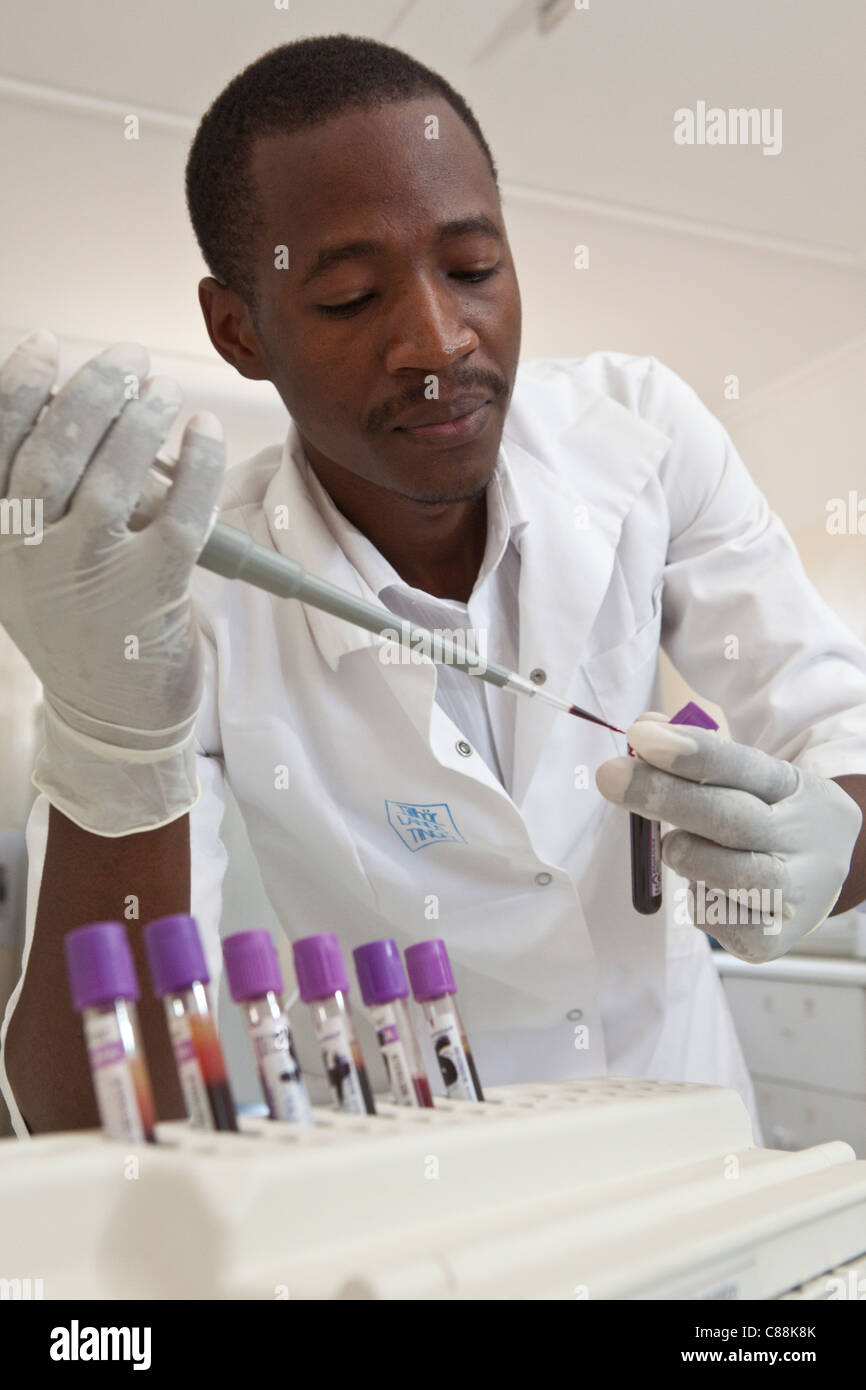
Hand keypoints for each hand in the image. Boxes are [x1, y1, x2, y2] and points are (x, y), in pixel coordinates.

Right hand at [0, 329, 224, 832]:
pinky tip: (203, 431)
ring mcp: (92, 576)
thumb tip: (64, 408)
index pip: (0, 445)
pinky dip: (196, 464)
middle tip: (128, 358)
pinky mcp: (152, 593)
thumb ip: (32, 500)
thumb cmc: (80, 625)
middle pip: (56, 451)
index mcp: (1, 540)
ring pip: (115, 479)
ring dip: (143, 419)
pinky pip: (180, 515)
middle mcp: (35, 556)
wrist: (112, 719)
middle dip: (94, 390)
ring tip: (163, 390)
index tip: (48, 346)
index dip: (21, 386)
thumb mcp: (30, 566)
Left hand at [595, 714, 862, 960]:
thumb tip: (645, 729)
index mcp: (793, 789)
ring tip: (674, 846)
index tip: (642, 737)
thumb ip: (694, 754)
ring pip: (724, 872)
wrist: (816, 880)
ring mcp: (792, 894)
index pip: (742, 766)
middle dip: (664, 795)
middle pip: (729, 817)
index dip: (693, 753)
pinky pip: (713, 917)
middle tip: (610, 776)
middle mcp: (801, 840)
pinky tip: (706, 884)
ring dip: (684, 853)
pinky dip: (697, 897)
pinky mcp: (769, 941)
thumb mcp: (745, 780)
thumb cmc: (763, 819)